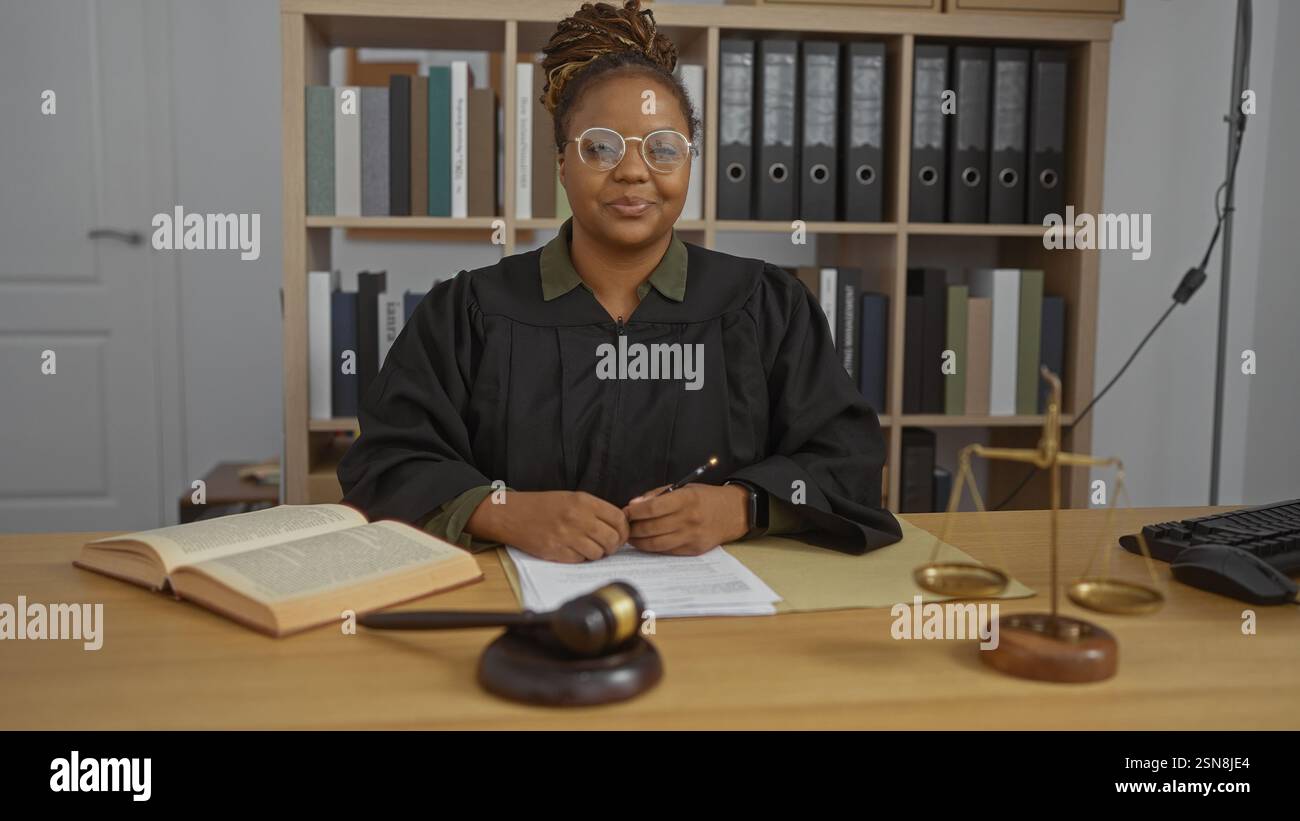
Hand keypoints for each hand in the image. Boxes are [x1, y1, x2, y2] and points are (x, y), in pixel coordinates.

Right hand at [465, 490, 628, 562]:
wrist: (512, 514)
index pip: (618, 518)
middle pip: (612, 538)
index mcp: (583, 501)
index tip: (621, 535)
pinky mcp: (556, 551)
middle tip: (607, 546)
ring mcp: (566, 535)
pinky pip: (580, 560)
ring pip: (598, 553)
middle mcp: (577, 517)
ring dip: (597, 553)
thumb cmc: (544, 506)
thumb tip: (620, 527)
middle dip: (613, 545)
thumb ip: (595, 509)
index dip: (624, 530)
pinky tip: (572, 550)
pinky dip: (580, 558)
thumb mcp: (571, 498)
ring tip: (588, 547)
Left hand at [622, 484, 749, 555]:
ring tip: (631, 537)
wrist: (734, 512)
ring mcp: (692, 536)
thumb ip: (658, 495)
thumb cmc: (706, 498)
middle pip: (652, 528)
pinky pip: (667, 551)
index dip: (635, 512)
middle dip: (633, 528)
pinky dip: (653, 548)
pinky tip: (646, 543)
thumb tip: (635, 504)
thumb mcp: (684, 488)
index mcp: (686, 499)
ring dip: (639, 541)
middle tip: (624, 526)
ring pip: (656, 543)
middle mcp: (689, 519)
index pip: (653, 508)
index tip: (626, 512)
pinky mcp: (694, 550)